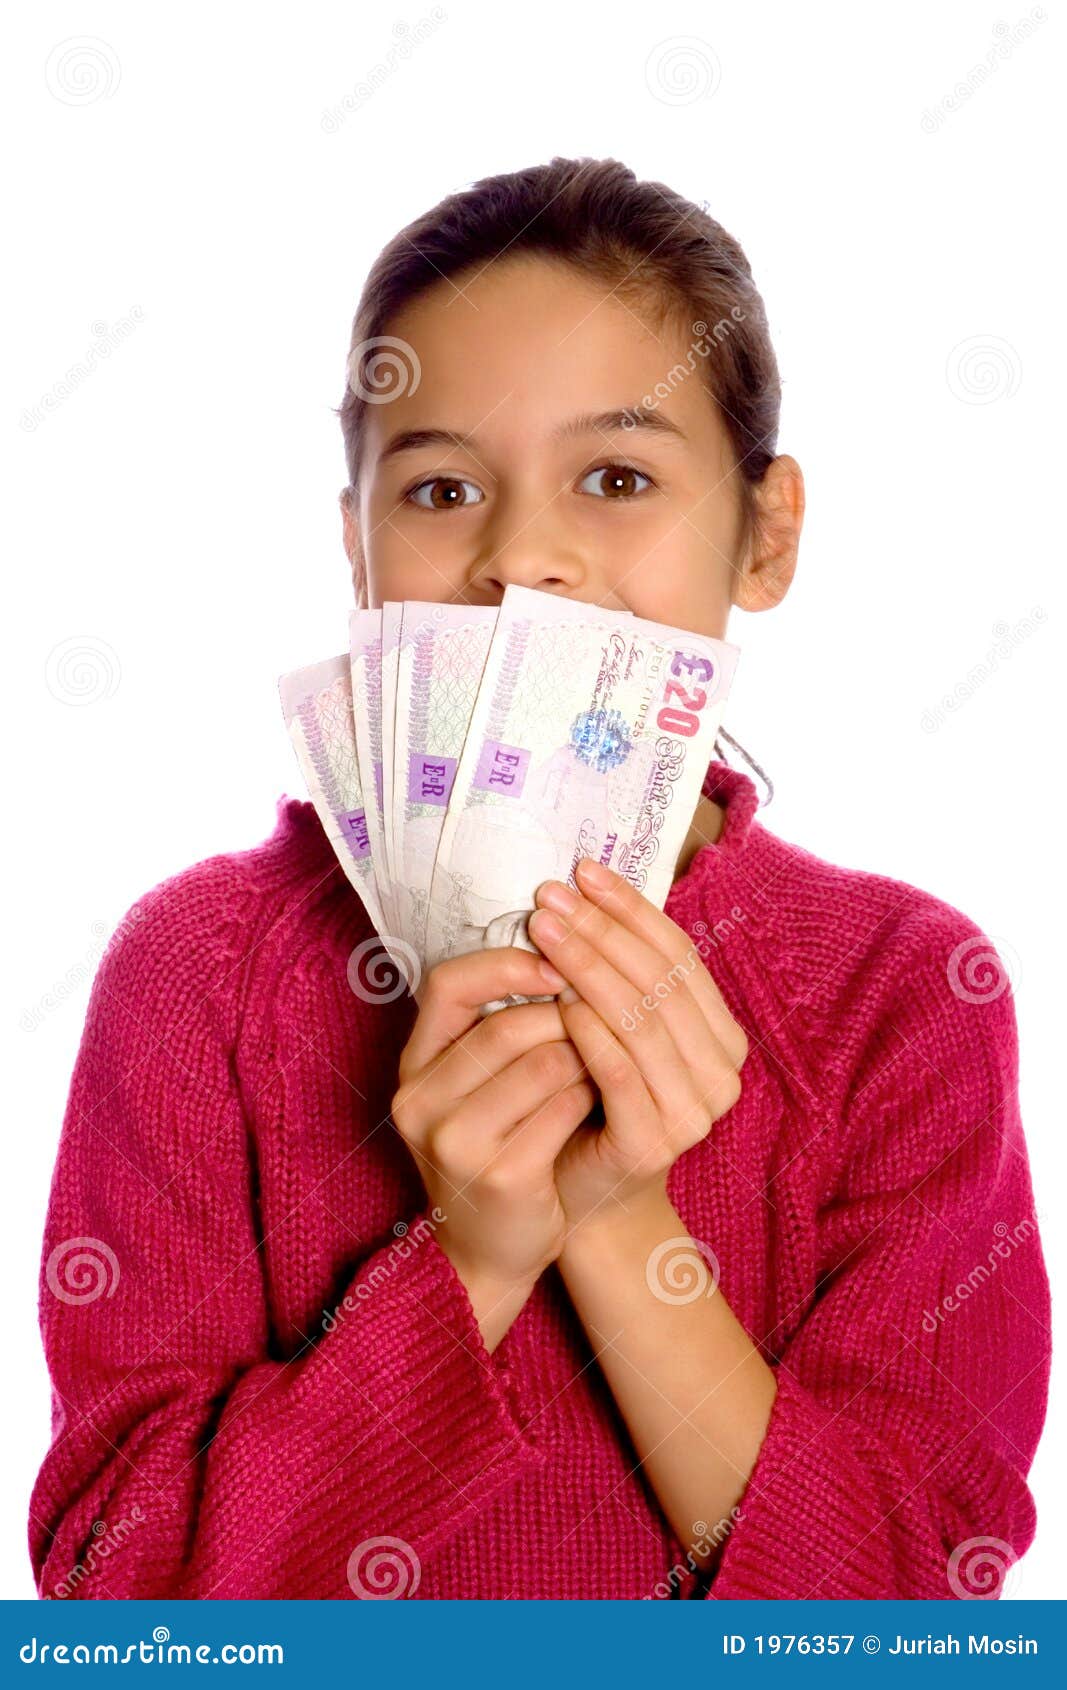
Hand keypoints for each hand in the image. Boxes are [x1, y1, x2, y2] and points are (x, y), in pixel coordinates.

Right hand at [391, 945, 596, 1296]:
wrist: (488, 1254)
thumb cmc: (495, 1153)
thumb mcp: (474, 1089)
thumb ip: (492, 1030)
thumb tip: (559, 954)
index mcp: (413, 1068)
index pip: (447, 985)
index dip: (505, 964)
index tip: (555, 965)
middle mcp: (420, 1102)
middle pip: (506, 1025)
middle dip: (564, 1014)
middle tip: (602, 1014)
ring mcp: (455, 1143)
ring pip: (543, 1063)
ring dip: (587, 1053)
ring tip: (606, 1056)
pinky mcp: (499, 1177)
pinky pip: (562, 1110)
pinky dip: (591, 1095)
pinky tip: (602, 1097)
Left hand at [526, 857, 748, 1238]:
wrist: (589, 1200)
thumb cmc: (597, 1105)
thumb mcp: (621, 1034)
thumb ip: (624, 980)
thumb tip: (588, 889)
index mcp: (724, 1039)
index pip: (680, 955)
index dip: (631, 908)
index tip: (583, 871)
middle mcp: (724, 1073)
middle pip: (659, 980)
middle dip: (602, 929)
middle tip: (551, 894)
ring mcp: (694, 1109)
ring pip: (640, 1017)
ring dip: (588, 964)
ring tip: (543, 928)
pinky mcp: (654, 1139)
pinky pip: (619, 1067)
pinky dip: (588, 1025)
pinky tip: (556, 993)